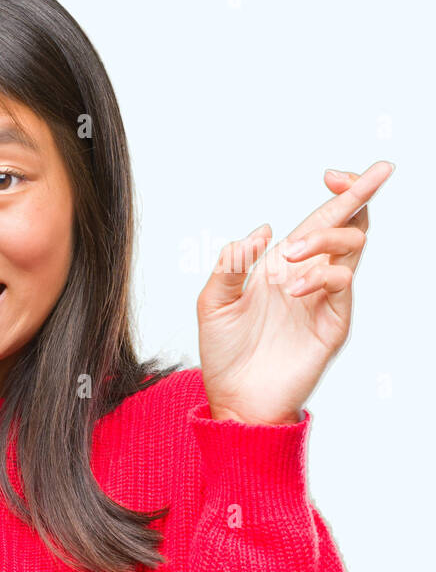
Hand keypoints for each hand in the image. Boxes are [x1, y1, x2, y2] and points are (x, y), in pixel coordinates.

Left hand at [196, 160, 394, 425]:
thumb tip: (261, 231)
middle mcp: (308, 275)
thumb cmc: (223, 353)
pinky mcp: (332, 322)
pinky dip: (321, 275)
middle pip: (348, 224)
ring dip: (324, 239)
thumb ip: (230, 265)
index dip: (336, 193)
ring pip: (351, 246)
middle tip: (355, 178)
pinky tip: (293, 288)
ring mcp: (324, 298)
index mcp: (280, 265)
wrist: (234, 398)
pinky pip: (342, 284)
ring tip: (289, 257)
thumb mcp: (212, 302)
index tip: (334, 174)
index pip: (318, 220)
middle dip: (358, 194)